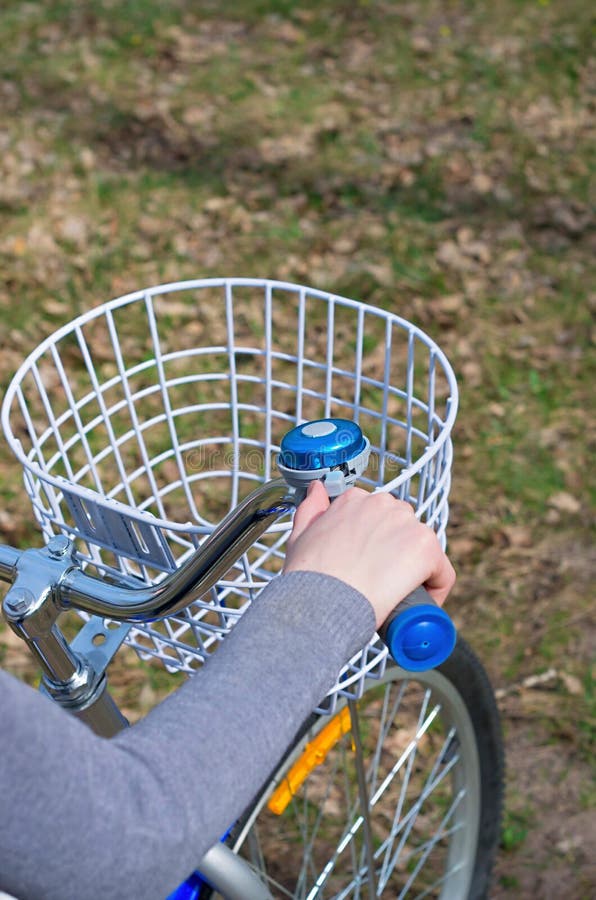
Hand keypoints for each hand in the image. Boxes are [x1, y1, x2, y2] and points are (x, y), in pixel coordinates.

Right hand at [284, 481, 455, 627]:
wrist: (320, 601)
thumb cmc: (308, 576)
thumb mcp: (300, 535)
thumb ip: (310, 509)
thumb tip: (319, 490)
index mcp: (355, 499)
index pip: (380, 516)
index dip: (379, 544)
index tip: (373, 565)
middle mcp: (383, 504)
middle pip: (404, 530)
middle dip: (398, 555)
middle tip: (385, 584)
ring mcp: (407, 524)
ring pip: (424, 549)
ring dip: (418, 571)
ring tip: (401, 596)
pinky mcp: (425, 548)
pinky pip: (443, 573)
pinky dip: (437, 590)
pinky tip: (424, 605)